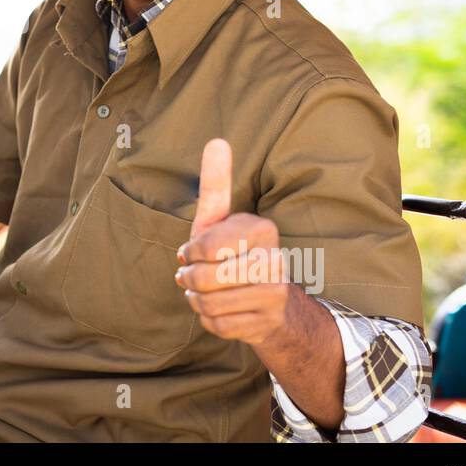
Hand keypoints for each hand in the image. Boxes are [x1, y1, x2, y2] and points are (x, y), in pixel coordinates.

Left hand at [173, 138, 291, 345]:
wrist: (269, 303)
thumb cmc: (231, 253)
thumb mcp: (219, 219)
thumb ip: (216, 183)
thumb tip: (217, 141)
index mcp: (262, 229)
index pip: (204, 247)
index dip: (190, 253)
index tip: (196, 251)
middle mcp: (275, 260)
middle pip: (204, 277)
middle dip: (190, 279)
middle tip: (195, 275)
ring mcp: (275, 294)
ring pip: (208, 303)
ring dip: (196, 300)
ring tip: (205, 292)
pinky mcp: (267, 324)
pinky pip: (216, 324)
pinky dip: (209, 320)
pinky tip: (222, 309)